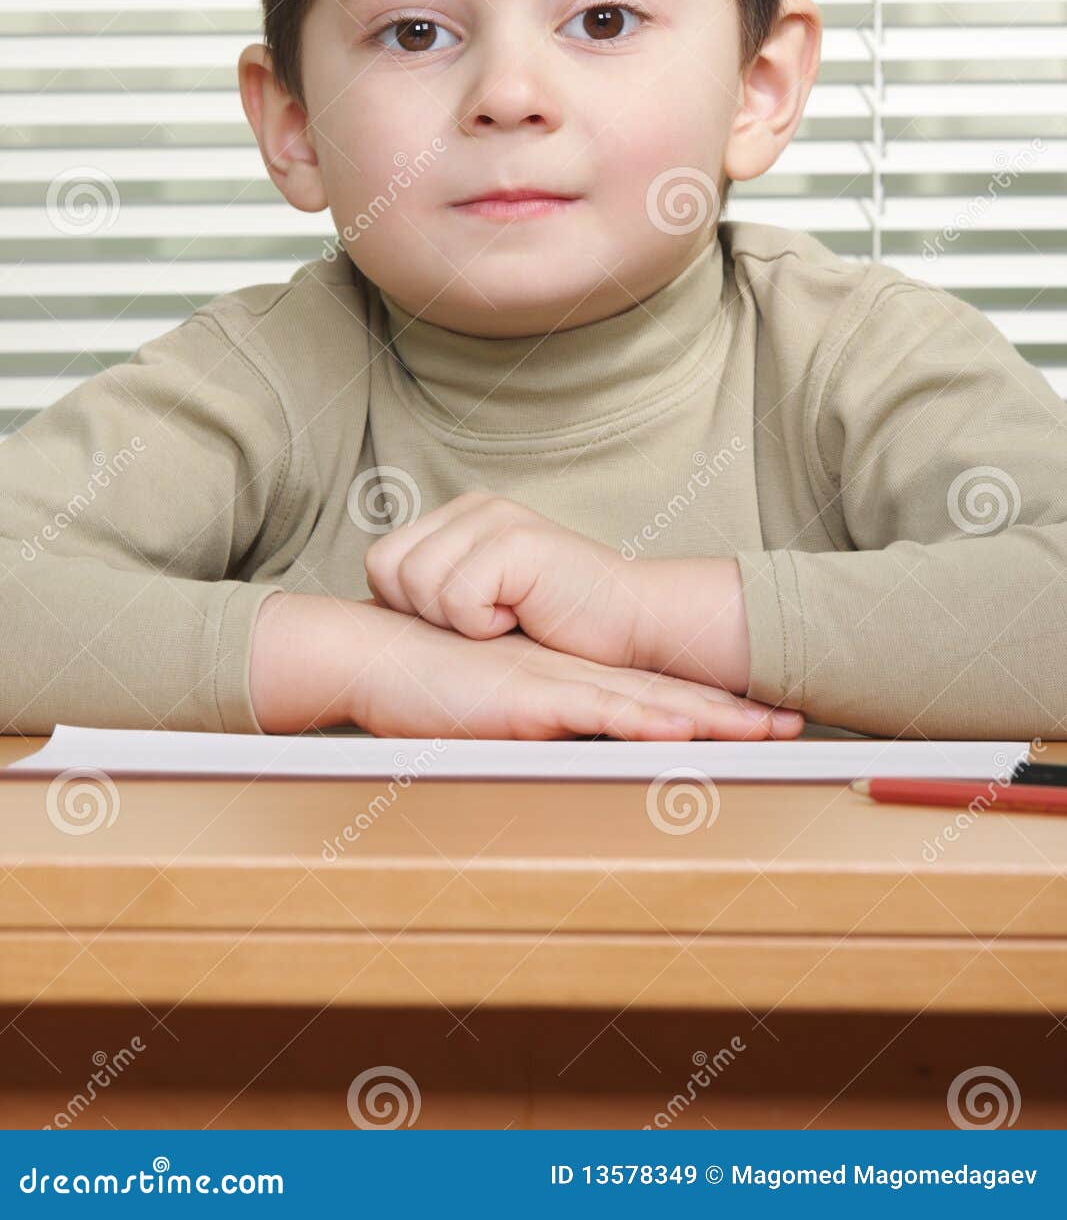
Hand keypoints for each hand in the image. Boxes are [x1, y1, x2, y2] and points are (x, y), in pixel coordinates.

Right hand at [348, 600, 803, 740]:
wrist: (377, 654)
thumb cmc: (428, 685)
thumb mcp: (496, 710)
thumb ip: (533, 722)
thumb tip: (562, 745)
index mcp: (572, 681)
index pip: (655, 690)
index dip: (710, 702)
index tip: (762, 714)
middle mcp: (576, 677)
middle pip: (671, 694)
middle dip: (734, 711)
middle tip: (794, 720)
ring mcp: (557, 684)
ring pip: (650, 701)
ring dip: (711, 716)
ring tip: (766, 728)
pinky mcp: (529, 699)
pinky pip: (598, 711)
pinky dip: (644, 719)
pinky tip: (684, 728)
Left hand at [363, 491, 652, 670]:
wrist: (635, 626)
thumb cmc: (560, 627)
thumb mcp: (482, 601)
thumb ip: (434, 591)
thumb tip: (370, 609)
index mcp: (460, 515)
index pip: (379, 561)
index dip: (404, 608)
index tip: (458, 624)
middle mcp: (473, 506)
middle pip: (386, 571)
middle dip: (426, 615)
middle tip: (485, 622)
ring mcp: (494, 518)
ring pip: (416, 586)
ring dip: (459, 623)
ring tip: (508, 617)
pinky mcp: (513, 542)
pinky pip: (455, 600)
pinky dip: (485, 627)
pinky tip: (524, 615)